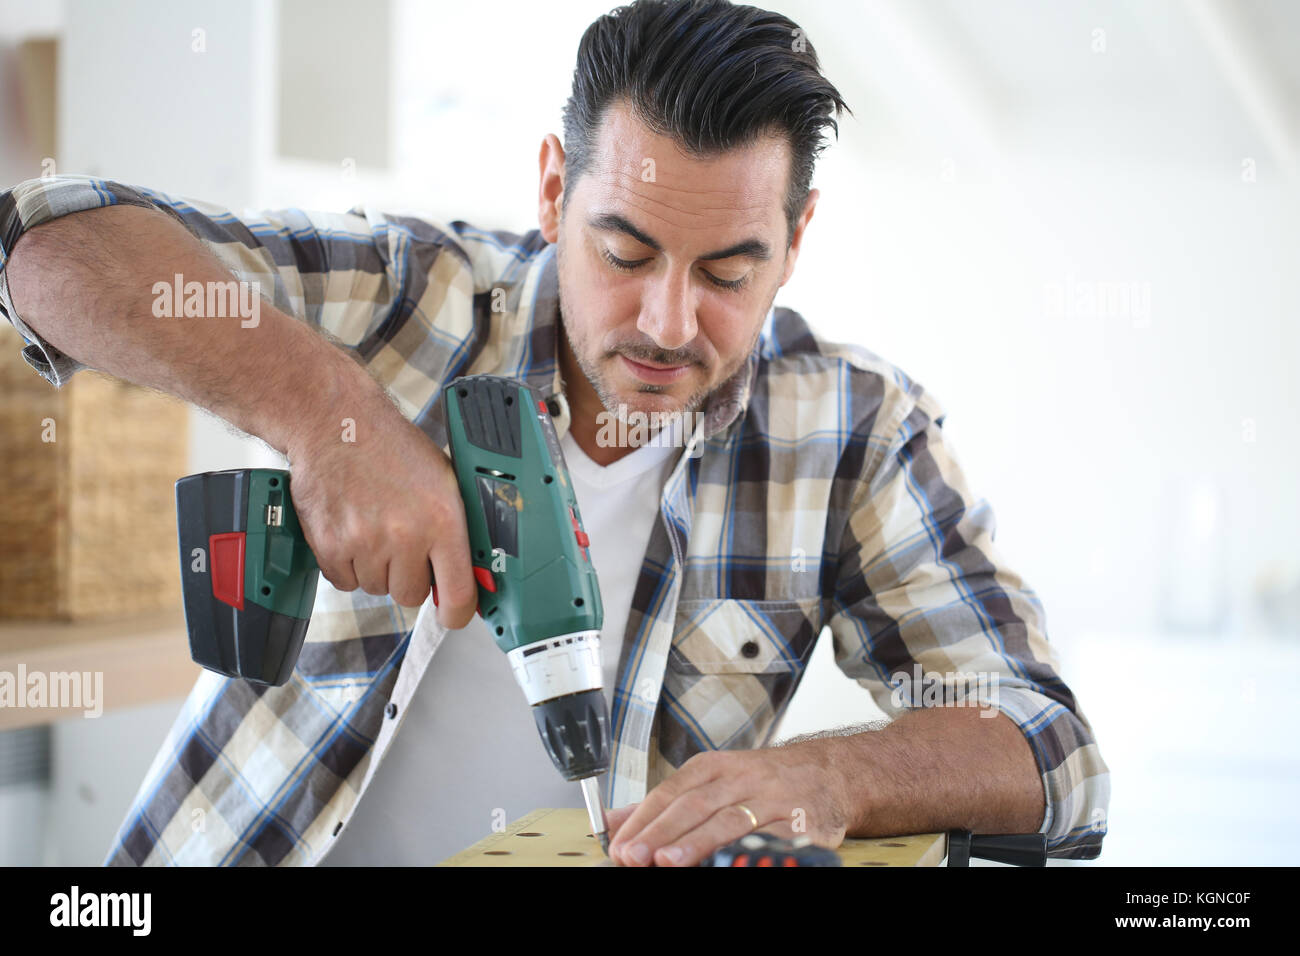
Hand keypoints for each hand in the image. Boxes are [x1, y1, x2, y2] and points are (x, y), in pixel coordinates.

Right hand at [284, 380, 478, 628]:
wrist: (337, 424)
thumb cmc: (394, 449)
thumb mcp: (444, 480)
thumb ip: (456, 529)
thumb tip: (470, 573)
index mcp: (444, 520)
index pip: (457, 594)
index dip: (456, 613)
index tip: (453, 615)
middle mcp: (405, 535)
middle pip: (411, 595)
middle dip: (409, 576)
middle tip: (402, 543)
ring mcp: (365, 543)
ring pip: (376, 589)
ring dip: (377, 568)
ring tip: (374, 526)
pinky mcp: (329, 546)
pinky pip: (345, 582)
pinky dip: (348, 564)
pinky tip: (352, 530)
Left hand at [605, 742, 850, 866]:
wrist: (827, 773)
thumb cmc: (759, 782)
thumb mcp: (710, 781)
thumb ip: (662, 804)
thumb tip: (610, 822)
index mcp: (712, 768)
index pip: (670, 793)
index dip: (644, 820)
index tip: (620, 845)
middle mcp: (740, 779)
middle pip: (695, 805)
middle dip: (662, 833)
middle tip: (635, 856)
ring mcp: (771, 800)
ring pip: (730, 821)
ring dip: (698, 843)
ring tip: (670, 861)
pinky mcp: (801, 823)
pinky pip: (772, 839)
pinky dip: (749, 852)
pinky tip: (731, 864)